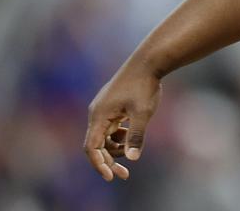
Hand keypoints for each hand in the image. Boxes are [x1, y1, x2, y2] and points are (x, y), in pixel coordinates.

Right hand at [83, 61, 162, 181]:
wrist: (147, 62)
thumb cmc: (144, 86)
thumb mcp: (143, 113)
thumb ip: (136, 136)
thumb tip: (133, 158)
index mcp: (99, 115)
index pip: (91, 147)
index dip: (99, 164)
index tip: (111, 176)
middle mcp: (97, 112)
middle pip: (97, 145)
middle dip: (109, 160)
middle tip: (124, 174)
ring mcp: (103, 108)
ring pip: (104, 136)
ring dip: (116, 147)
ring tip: (133, 147)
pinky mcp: (111, 105)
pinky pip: (110, 127)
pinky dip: (119, 135)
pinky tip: (132, 133)